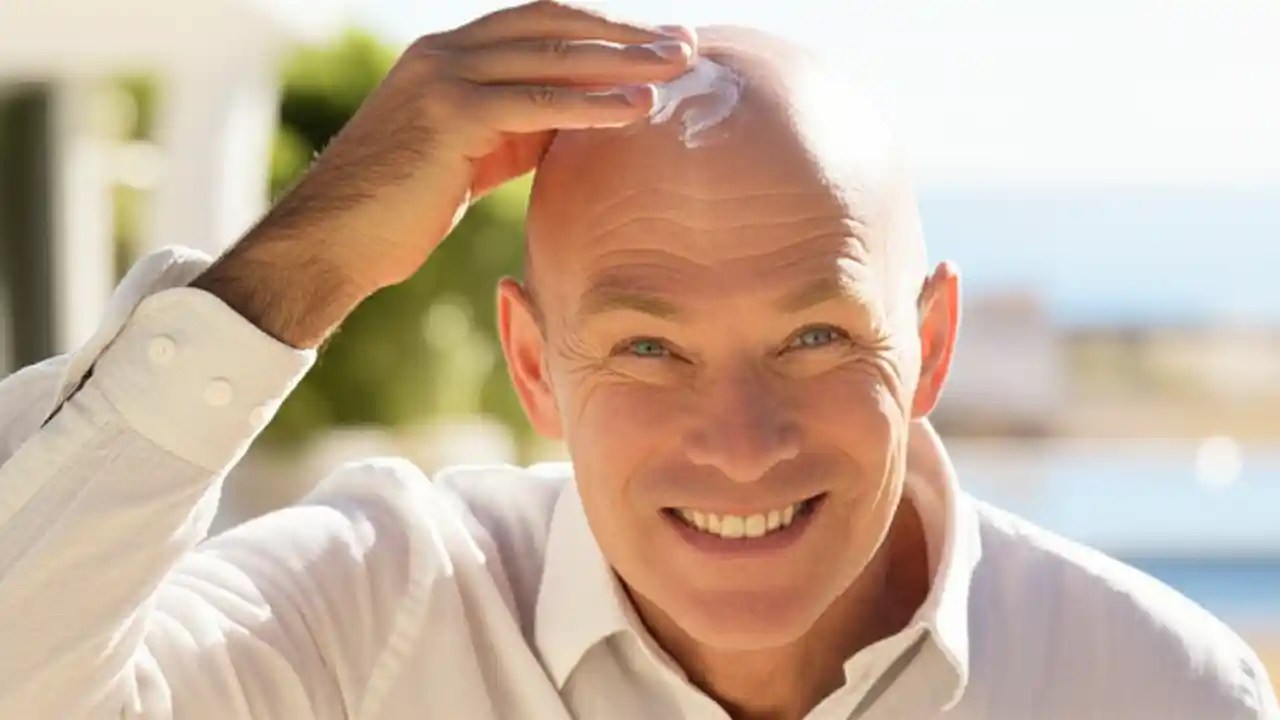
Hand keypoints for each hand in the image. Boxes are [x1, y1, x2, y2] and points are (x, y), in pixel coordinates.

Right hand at [265, 0, 695, 291]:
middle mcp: (445, 52)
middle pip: (553, 24)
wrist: (335, 239)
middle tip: (686, 43)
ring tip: (678, 68)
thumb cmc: (402, 206)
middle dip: (624, 31)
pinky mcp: (448, 115)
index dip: (601, 27)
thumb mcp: (470, 153)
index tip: (656, 41)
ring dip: (622, 59)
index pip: (540, 22)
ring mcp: (443, 77)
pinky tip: (636, 108)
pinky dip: (591, 103)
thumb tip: (578, 126)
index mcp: (450, 55)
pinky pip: (534, 103)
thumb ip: (516, 128)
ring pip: (549, 56)